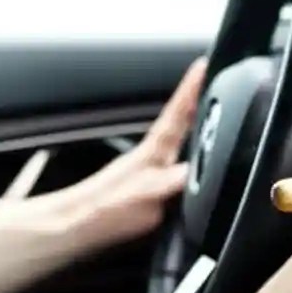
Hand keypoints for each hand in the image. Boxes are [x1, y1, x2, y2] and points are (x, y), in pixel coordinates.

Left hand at [57, 57, 205, 249]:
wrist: (74, 229)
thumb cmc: (106, 211)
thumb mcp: (149, 195)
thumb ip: (178, 180)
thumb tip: (205, 170)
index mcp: (153, 152)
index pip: (177, 113)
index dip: (192, 88)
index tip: (203, 64)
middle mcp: (152, 158)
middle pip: (181, 124)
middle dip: (199, 104)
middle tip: (217, 86)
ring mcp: (148, 174)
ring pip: (178, 145)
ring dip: (195, 131)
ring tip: (212, 119)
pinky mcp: (147, 193)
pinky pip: (178, 171)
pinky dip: (191, 163)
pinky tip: (197, 172)